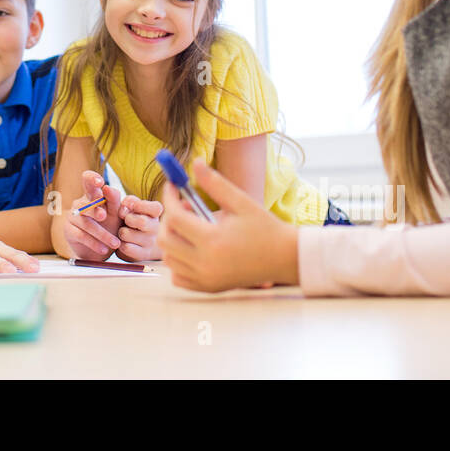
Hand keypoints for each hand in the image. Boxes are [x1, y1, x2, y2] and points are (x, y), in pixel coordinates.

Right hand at [62, 170, 123, 260]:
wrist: (100, 248)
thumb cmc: (109, 226)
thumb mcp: (115, 214)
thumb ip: (114, 201)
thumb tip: (108, 188)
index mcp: (92, 195)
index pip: (87, 181)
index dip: (91, 179)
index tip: (99, 182)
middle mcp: (80, 203)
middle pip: (86, 204)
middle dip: (95, 210)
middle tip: (104, 216)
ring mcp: (72, 217)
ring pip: (86, 223)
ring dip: (102, 234)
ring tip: (115, 243)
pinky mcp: (69, 231)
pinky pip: (82, 236)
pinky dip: (95, 243)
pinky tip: (104, 249)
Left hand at [114, 195, 163, 261]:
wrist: (142, 243)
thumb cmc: (135, 219)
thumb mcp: (135, 206)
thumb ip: (130, 201)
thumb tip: (124, 207)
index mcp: (156, 214)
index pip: (155, 208)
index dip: (141, 206)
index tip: (133, 206)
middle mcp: (157, 229)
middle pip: (141, 222)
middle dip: (128, 219)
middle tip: (127, 220)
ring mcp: (150, 243)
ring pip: (127, 234)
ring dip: (121, 232)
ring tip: (125, 232)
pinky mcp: (142, 255)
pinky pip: (125, 247)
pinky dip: (120, 244)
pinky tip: (125, 242)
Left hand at [159, 159, 297, 290]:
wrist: (284, 258)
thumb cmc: (264, 228)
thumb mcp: (242, 202)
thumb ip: (216, 183)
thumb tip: (195, 163)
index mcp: (214, 240)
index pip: (175, 217)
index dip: (169, 197)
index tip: (173, 186)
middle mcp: (206, 263)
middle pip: (165, 239)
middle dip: (168, 218)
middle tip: (184, 206)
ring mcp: (205, 279)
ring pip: (168, 257)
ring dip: (172, 238)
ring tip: (191, 226)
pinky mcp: (207, 288)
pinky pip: (177, 275)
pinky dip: (178, 261)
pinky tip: (193, 247)